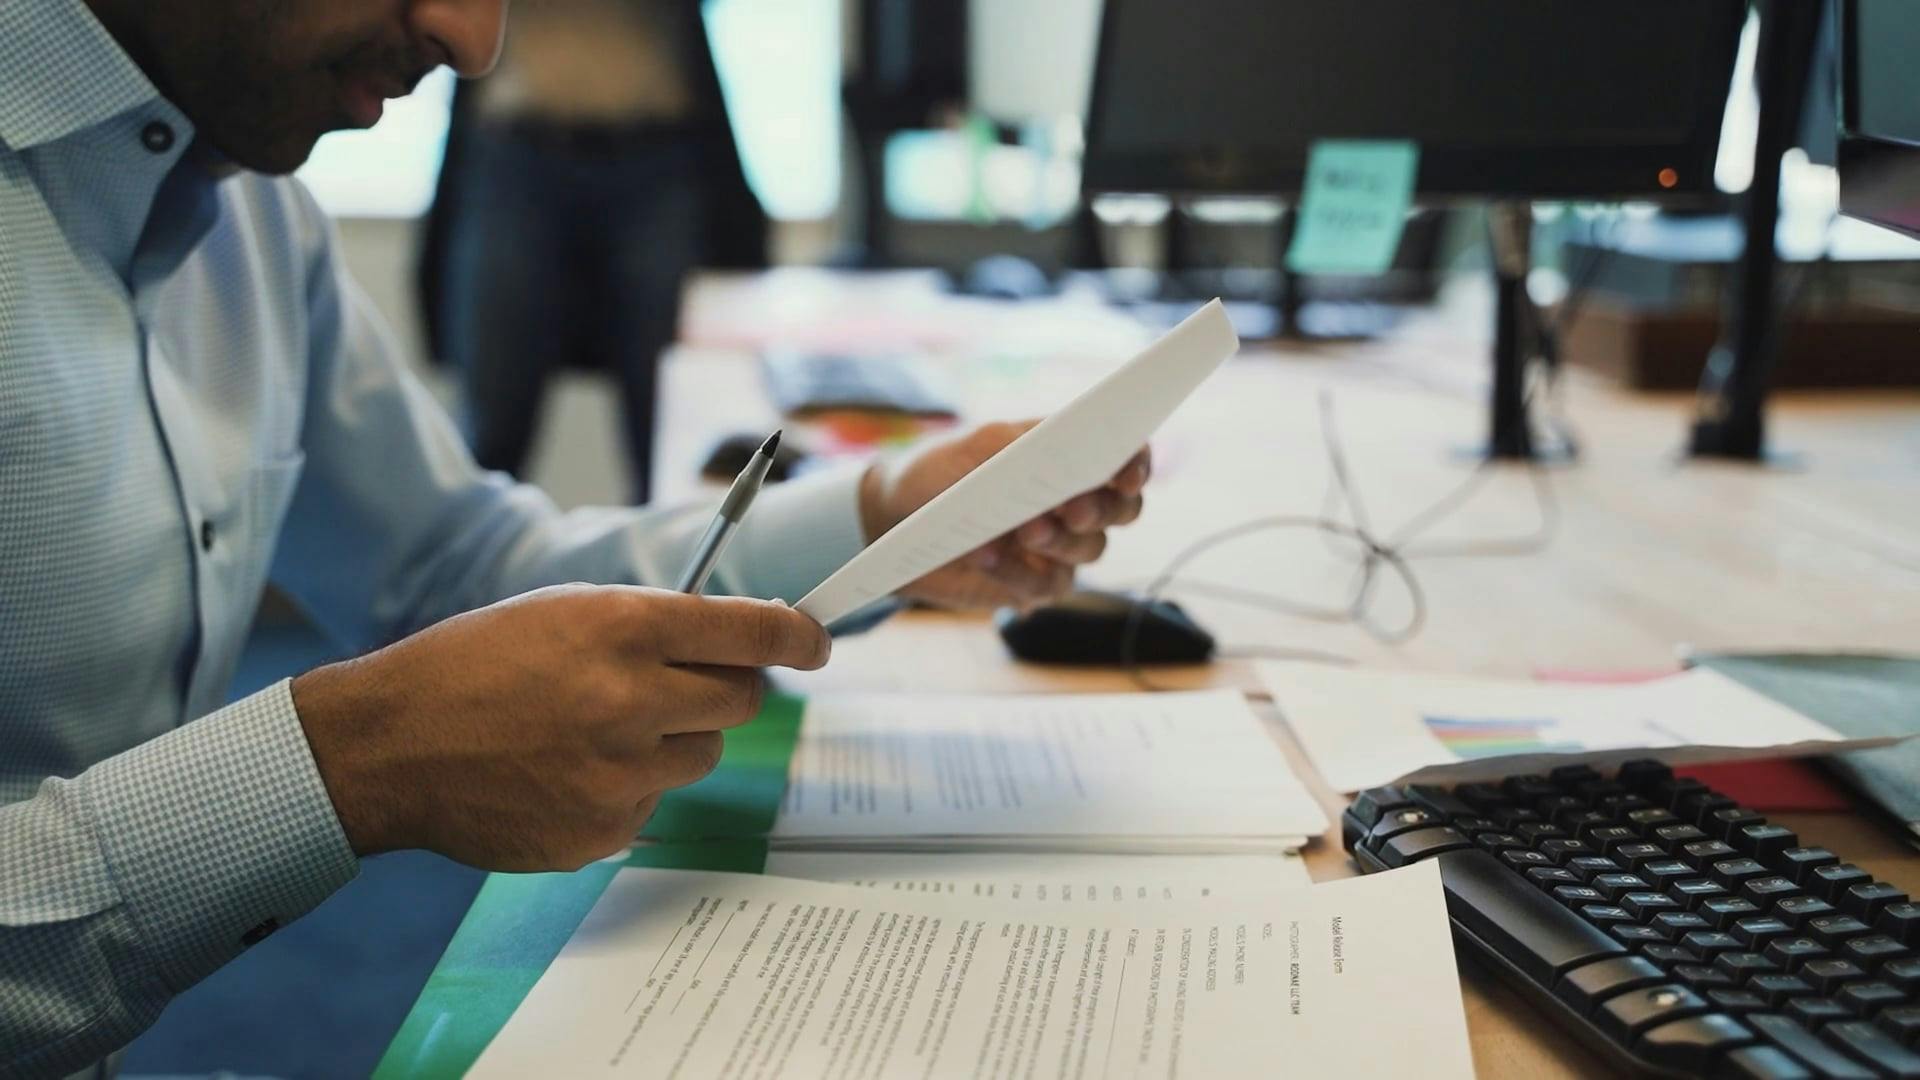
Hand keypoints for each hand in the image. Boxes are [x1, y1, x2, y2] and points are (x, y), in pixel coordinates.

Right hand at [290, 584, 829, 871]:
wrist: (391, 745)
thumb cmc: (476, 664)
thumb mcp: (565, 609)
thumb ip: (653, 623)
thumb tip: (737, 637)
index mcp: (626, 628)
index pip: (753, 630)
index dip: (797, 635)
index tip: (815, 641)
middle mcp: (632, 699)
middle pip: (743, 699)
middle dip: (725, 688)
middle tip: (683, 686)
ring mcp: (620, 773)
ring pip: (701, 754)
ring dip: (671, 741)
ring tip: (595, 730)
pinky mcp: (604, 830)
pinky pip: (653, 804)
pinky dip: (626, 789)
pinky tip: (565, 772)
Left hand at [858, 420, 1149, 610]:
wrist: (891, 520)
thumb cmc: (938, 471)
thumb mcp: (975, 444)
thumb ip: (1021, 442)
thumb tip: (1064, 449)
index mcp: (1068, 458)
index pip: (1124, 459)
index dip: (1136, 465)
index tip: (1127, 475)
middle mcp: (1072, 503)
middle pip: (1121, 510)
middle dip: (1102, 508)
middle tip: (1071, 508)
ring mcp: (1057, 548)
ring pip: (1091, 549)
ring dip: (1060, 540)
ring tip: (1023, 530)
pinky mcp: (1032, 585)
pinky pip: (1049, 586)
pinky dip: (1018, 571)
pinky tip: (986, 554)